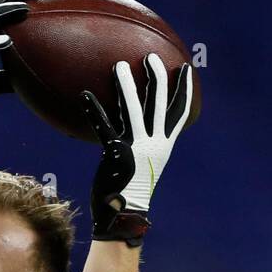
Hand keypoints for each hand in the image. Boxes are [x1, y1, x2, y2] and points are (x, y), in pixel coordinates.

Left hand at [81, 53, 192, 245]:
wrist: (124, 213)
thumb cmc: (131, 189)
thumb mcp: (145, 163)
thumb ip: (145, 143)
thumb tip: (140, 128)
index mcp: (163, 145)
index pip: (179, 113)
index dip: (183, 90)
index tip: (187, 69)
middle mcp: (153, 143)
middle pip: (158, 104)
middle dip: (157, 78)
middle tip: (151, 57)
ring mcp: (135, 147)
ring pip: (132, 109)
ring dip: (126, 85)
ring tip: (119, 66)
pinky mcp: (115, 153)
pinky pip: (103, 126)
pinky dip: (94, 109)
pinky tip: (84, 94)